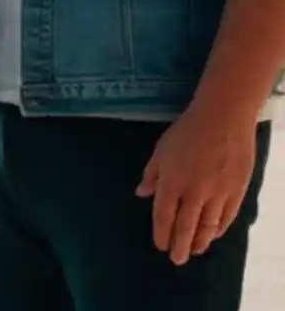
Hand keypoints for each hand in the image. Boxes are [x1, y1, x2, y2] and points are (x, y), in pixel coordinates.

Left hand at [136, 105, 257, 265]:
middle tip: (176, 260)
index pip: (164, 216)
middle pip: (186, 226)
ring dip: (200, 241)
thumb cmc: (186, 132)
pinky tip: (213, 235)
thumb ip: (151, 175)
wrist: (223, 118)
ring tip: (194, 251)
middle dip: (180, 246)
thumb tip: (141, 194)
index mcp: (172, 182)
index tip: (160, 245)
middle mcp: (195, 192)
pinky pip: (227, 216)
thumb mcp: (160, 151)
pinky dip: (219, 229)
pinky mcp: (237, 190)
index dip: (161, 233)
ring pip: (208, 226)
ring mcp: (218, 193)